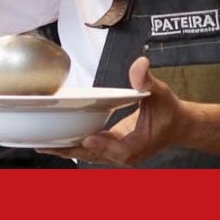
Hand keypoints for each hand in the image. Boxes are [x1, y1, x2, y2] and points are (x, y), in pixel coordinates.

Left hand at [37, 57, 184, 165]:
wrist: (177, 126)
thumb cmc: (169, 111)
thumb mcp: (161, 93)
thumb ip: (148, 81)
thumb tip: (140, 64)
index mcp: (140, 144)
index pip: (121, 150)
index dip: (105, 145)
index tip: (89, 138)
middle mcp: (126, 154)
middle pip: (96, 155)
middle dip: (72, 150)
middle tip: (48, 145)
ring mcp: (117, 155)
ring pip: (89, 155)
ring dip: (67, 151)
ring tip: (42, 145)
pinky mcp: (110, 150)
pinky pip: (89, 151)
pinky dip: (72, 147)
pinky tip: (53, 142)